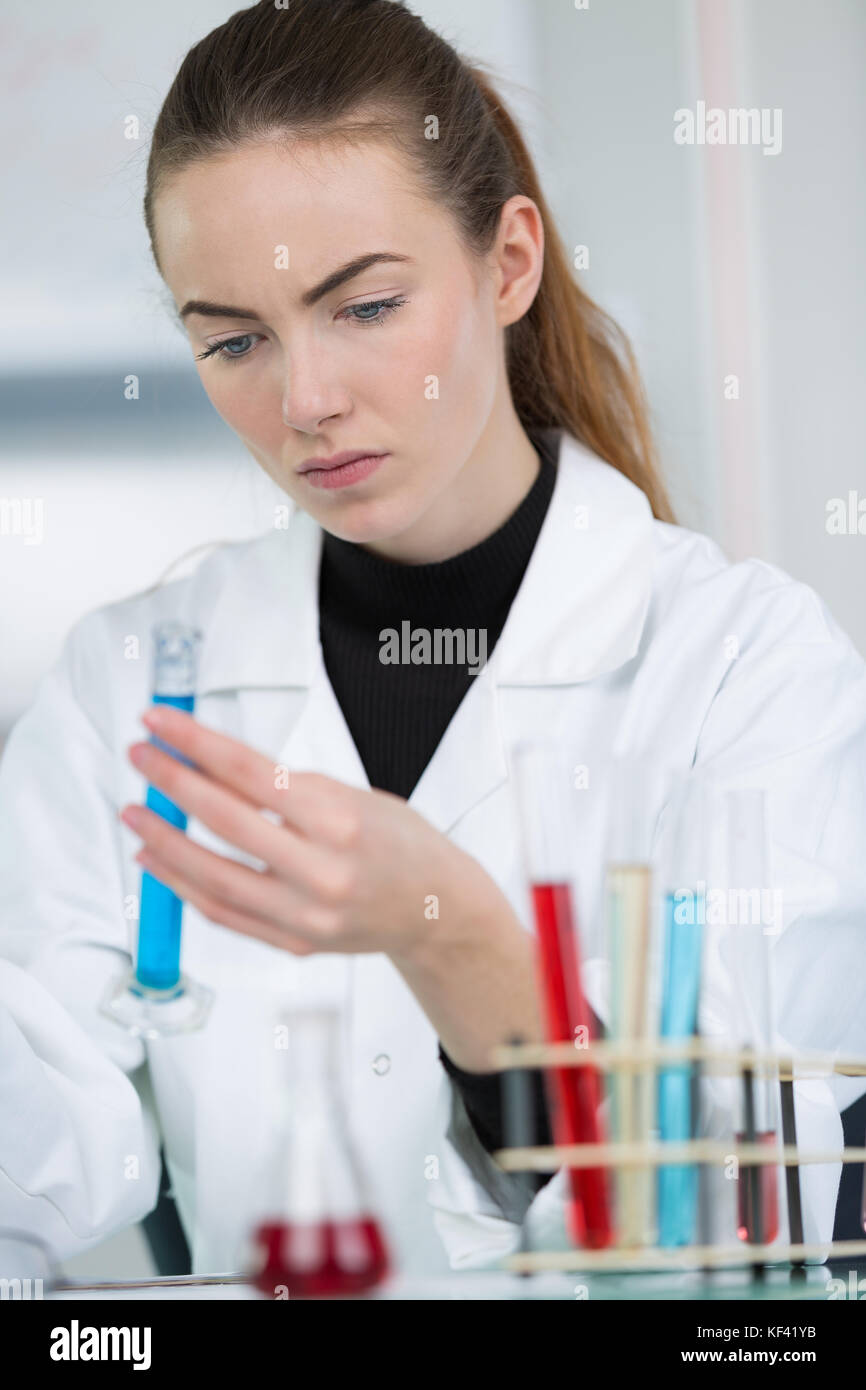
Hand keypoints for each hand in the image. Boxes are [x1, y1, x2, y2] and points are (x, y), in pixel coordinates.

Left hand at [120, 704, 487, 959]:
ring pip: (211, 876)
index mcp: (341, 821)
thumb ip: (288, 789)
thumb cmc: (402, 845)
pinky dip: (182, 885)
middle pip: (224, 820)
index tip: (161, 723)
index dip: (195, 743)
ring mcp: (305, 914)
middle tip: (141, 757)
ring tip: (136, 812)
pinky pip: (222, 912)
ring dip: (163, 840)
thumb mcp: (356, 796)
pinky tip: (158, 861)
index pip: (249, 771)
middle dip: (172, 782)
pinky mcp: (293, 943)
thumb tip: (215, 768)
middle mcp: (322, 872)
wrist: (439, 910)